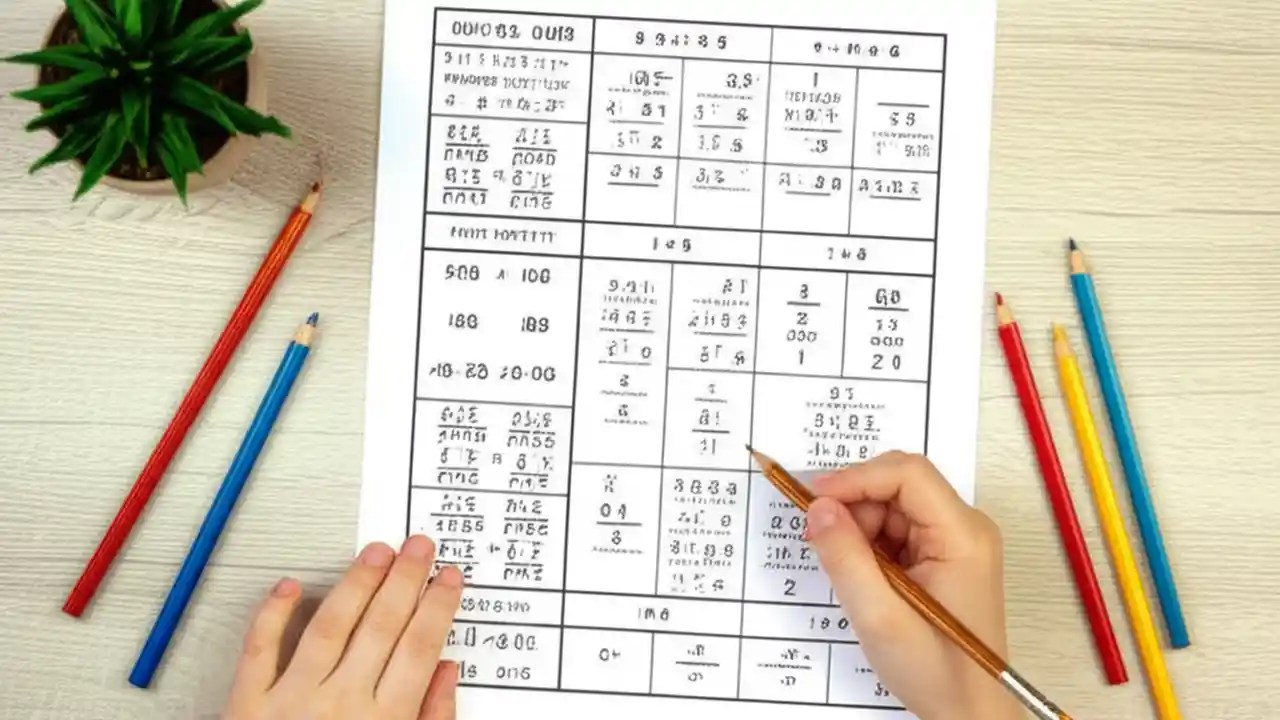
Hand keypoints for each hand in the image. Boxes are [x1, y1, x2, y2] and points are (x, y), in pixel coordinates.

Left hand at [222, 535, 464, 719]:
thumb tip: (446, 676)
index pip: (419, 648)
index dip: (438, 606)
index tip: (448, 578)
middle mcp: (340, 706)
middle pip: (381, 627)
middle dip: (405, 580)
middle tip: (420, 546)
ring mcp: (291, 702)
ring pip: (330, 626)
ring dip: (356, 583)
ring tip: (374, 552)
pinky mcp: (246, 707)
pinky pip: (257, 650)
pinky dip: (271, 615)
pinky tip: (288, 586)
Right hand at [805, 452, 1020, 719]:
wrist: (966, 711)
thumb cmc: (938, 672)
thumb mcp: (880, 616)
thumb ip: (845, 557)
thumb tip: (818, 508)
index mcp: (963, 536)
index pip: (907, 474)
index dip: (856, 477)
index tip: (815, 500)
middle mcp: (964, 529)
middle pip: (897, 485)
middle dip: (853, 506)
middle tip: (823, 541)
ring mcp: (954, 541)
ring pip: (891, 506)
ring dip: (858, 528)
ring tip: (848, 571)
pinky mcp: (940, 555)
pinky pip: (895, 529)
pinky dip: (868, 544)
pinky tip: (863, 576)